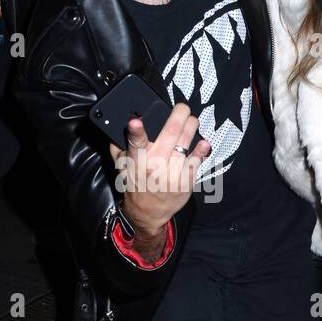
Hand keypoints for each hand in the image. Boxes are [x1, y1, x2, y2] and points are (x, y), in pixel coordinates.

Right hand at [109, 101, 211, 253]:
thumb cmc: (136, 185)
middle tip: (182, 107)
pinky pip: (196, 161)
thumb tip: (118, 125)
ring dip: (191, 126)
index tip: (135, 121)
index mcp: (137, 161)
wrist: (149, 213)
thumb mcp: (121, 167)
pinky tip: (203, 142)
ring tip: (192, 120)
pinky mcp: (186, 180)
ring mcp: (172, 174)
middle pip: (170, 134)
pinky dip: (201, 150)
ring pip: (186, 143)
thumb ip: (120, 146)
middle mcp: (155, 166)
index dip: (135, 131)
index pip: (135, 144)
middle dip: (179, 115)